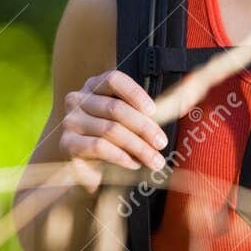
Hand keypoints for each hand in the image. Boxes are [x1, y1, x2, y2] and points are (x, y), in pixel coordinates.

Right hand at [60, 70, 167, 194]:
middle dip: (144, 128)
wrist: (87, 171)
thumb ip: (146, 113)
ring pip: (110, 130)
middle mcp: (78, 99)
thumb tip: (183, 102)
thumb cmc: (113, 142)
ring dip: (138, 147)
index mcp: (94, 86)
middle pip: (115, 109)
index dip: (135, 93)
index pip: (114, 79)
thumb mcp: (130, 124)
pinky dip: (121, 156)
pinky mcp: (67, 143)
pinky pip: (99, 147)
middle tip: (162, 144)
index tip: (155, 112)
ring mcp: (70, 121)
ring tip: (155, 160)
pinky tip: (134, 164)